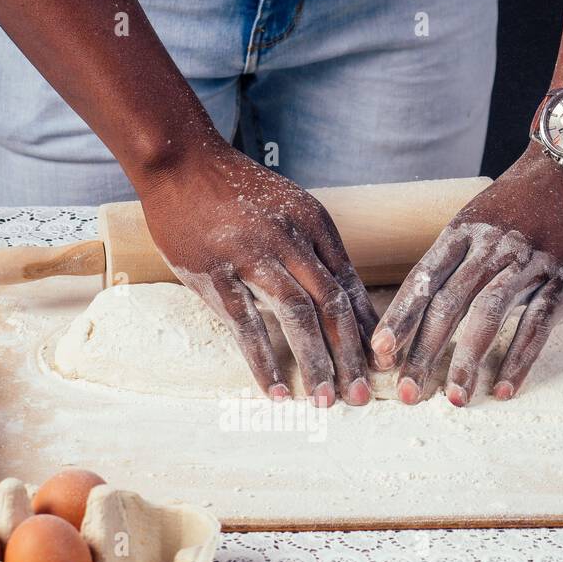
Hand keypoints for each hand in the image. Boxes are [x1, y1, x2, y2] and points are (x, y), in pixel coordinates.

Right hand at [136, 140, 375, 405]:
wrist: (181, 160)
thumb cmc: (235, 192)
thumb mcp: (288, 209)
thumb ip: (314, 251)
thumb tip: (343, 301)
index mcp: (314, 224)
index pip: (350, 285)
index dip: (368, 329)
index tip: (381, 365)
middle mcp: (290, 239)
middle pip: (332, 305)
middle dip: (351, 356)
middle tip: (361, 396)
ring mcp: (251, 254)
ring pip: (296, 315)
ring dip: (315, 362)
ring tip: (324, 401)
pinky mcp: (214, 271)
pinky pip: (244, 323)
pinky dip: (263, 360)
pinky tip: (276, 390)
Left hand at [372, 142, 562, 405]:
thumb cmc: (520, 202)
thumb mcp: (477, 220)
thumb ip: (452, 262)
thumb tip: (415, 312)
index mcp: (463, 233)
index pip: (423, 280)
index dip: (400, 320)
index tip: (380, 355)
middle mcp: (493, 247)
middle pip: (448, 305)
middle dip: (424, 353)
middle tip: (408, 393)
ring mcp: (530, 261)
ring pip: (489, 316)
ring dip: (467, 361)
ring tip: (454, 399)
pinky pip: (538, 323)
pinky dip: (519, 358)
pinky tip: (503, 387)